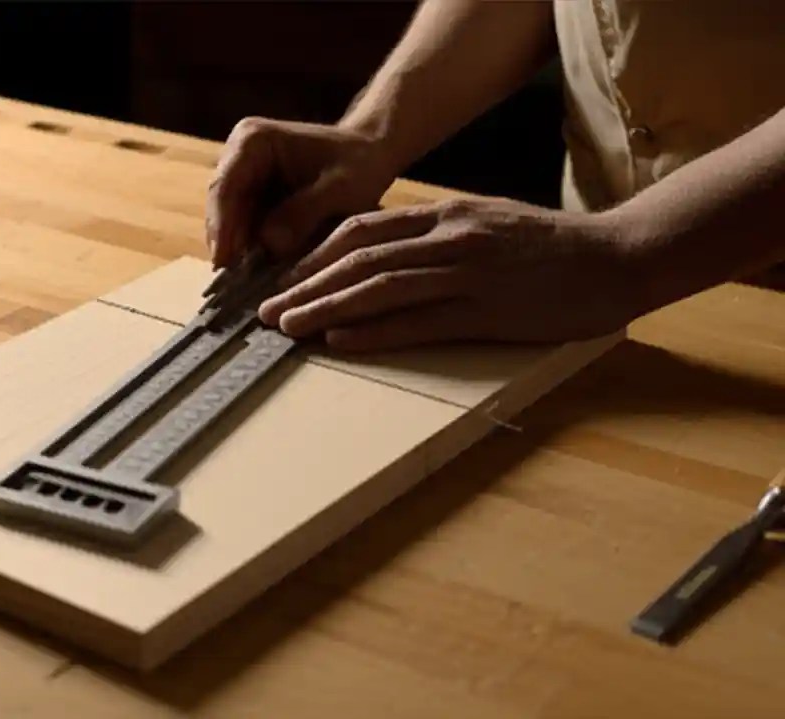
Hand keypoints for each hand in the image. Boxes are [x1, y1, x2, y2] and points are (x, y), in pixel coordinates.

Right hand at [206, 117, 398, 267]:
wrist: (368, 154)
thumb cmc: (358, 163)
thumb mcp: (340, 187)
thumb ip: (304, 212)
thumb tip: (270, 244)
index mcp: (252, 141)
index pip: (226, 187)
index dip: (223, 226)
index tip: (225, 261)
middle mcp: (237, 156)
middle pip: (220, 207)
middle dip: (226, 243)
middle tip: (231, 285)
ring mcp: (242, 177)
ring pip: (228, 221)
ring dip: (236, 251)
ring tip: (243, 286)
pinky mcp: (251, 197)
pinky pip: (242, 227)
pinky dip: (249, 249)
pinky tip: (256, 274)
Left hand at [258, 197, 644, 352]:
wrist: (618, 257)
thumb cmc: (550, 249)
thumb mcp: (485, 224)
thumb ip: (436, 236)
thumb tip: (383, 256)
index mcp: (444, 215)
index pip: (360, 231)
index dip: (312, 255)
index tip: (280, 278)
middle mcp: (448, 237)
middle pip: (358, 259)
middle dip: (304, 284)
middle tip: (263, 311)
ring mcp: (467, 272)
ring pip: (379, 287)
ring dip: (324, 307)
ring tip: (286, 326)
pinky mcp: (487, 309)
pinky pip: (418, 320)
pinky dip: (374, 330)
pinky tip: (339, 340)